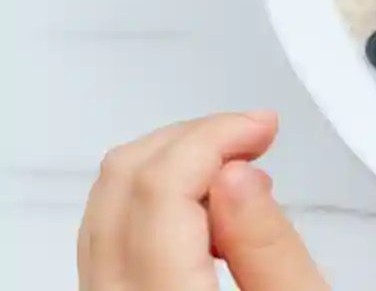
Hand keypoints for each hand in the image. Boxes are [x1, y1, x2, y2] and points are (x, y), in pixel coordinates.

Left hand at [78, 111, 328, 290]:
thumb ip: (269, 248)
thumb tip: (238, 173)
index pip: (160, 188)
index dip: (213, 138)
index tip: (262, 128)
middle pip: (121, 180)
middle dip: (192, 139)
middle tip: (253, 137)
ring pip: (106, 198)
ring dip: (172, 163)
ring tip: (237, 167)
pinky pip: (108, 229)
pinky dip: (155, 198)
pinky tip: (208, 206)